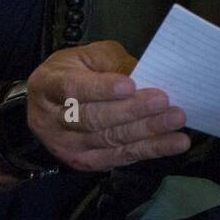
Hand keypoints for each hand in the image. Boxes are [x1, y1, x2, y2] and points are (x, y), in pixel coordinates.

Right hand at [26, 40, 190, 170]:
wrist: (45, 111)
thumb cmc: (71, 75)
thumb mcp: (85, 57)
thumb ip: (110, 61)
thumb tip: (144, 73)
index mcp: (49, 85)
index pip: (73, 88)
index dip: (101, 89)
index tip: (129, 85)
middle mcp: (53, 120)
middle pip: (93, 119)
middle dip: (132, 111)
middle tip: (163, 102)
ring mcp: (68, 146)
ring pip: (110, 140)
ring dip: (147, 132)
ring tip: (175, 121)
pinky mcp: (87, 163)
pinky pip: (121, 157)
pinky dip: (151, 150)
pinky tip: (174, 143)